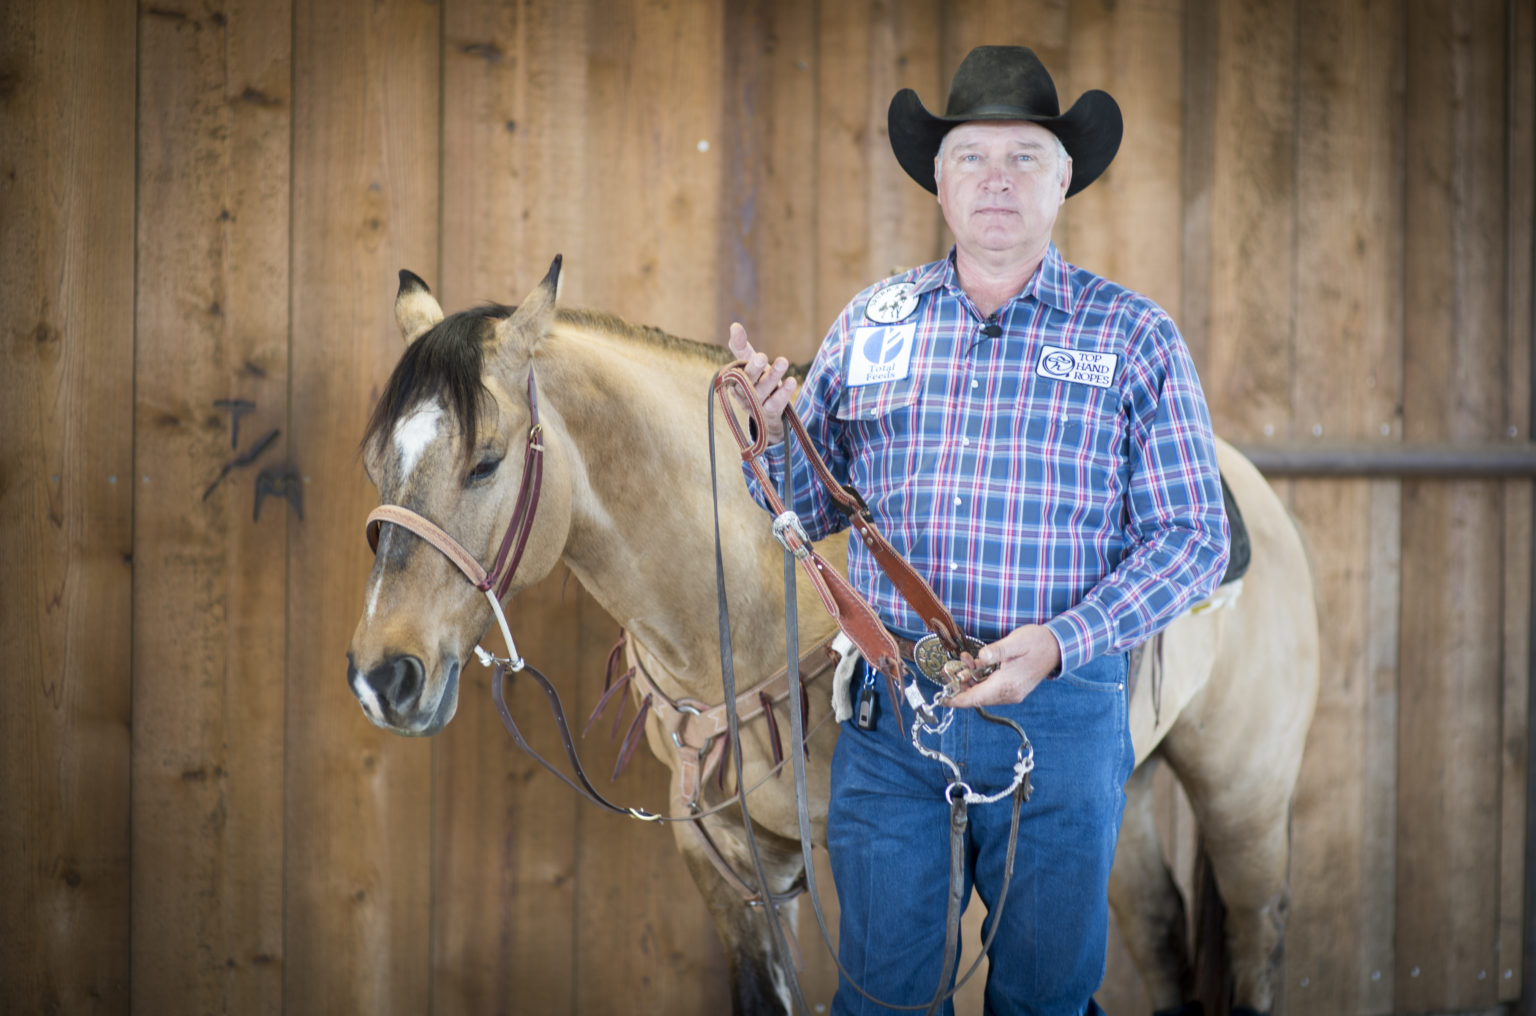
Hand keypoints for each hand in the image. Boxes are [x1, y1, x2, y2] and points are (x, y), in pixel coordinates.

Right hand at [727, 322, 796, 445]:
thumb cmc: (756, 379)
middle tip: (762, 357)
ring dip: (773, 376)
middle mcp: (742, 393)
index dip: (744, 361)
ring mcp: (755, 405)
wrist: (768, 409)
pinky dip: (783, 393)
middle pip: (747, 381)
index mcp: (734, 379)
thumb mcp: (748, 362)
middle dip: (754, 369)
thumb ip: (741, 345)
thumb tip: (734, 325)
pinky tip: (792, 381)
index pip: (736, 369)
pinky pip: (775, 404)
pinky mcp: (768, 413)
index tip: (755, 351)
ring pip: (762, 391)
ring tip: (783, 361)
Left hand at [946, 624, 1061, 707]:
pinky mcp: (1013, 689)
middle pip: (977, 697)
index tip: (941, 699)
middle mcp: (1009, 694)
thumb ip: (996, 651)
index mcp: (1008, 685)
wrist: (1057, 647)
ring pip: (983, 693)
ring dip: (970, 680)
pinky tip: (975, 664)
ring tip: (964, 661)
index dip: (957, 699)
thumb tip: (980, 658)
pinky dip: (980, 679)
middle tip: (948, 669)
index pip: (976, 698)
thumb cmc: (1037, 642)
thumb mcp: (1015, 642)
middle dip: (960, 685)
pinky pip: (991, 689)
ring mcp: (1012, 693)